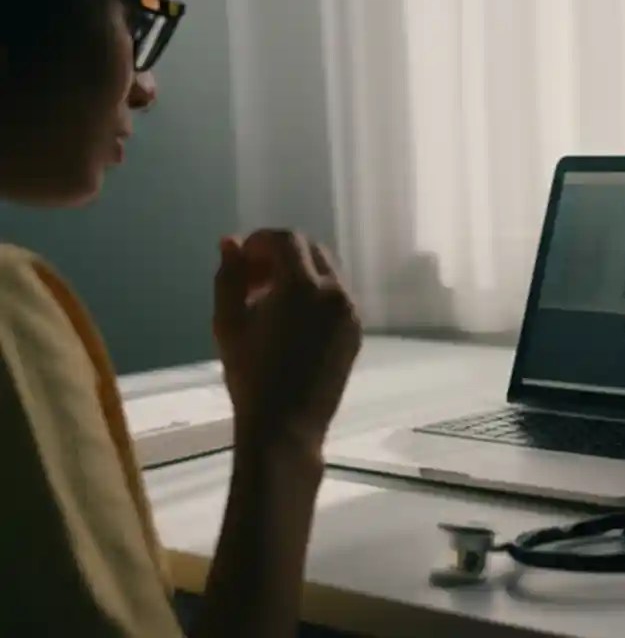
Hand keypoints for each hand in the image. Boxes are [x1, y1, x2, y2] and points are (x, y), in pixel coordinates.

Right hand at [213, 229, 361, 453]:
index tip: (241, 259)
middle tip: (251, 279)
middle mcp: (335, 293)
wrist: (287, 425)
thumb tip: (229, 243)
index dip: (260, 241)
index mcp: (304, 286)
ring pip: (327, 273)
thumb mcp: (228, 322)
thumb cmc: (250, 375)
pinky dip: (314, 295)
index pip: (287, 240)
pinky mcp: (355, 331)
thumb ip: (230, 276)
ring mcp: (351, 313)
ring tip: (267, 301)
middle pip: (311, 251)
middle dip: (279, 255)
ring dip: (298, 274)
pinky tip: (290, 320)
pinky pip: (336, 297)